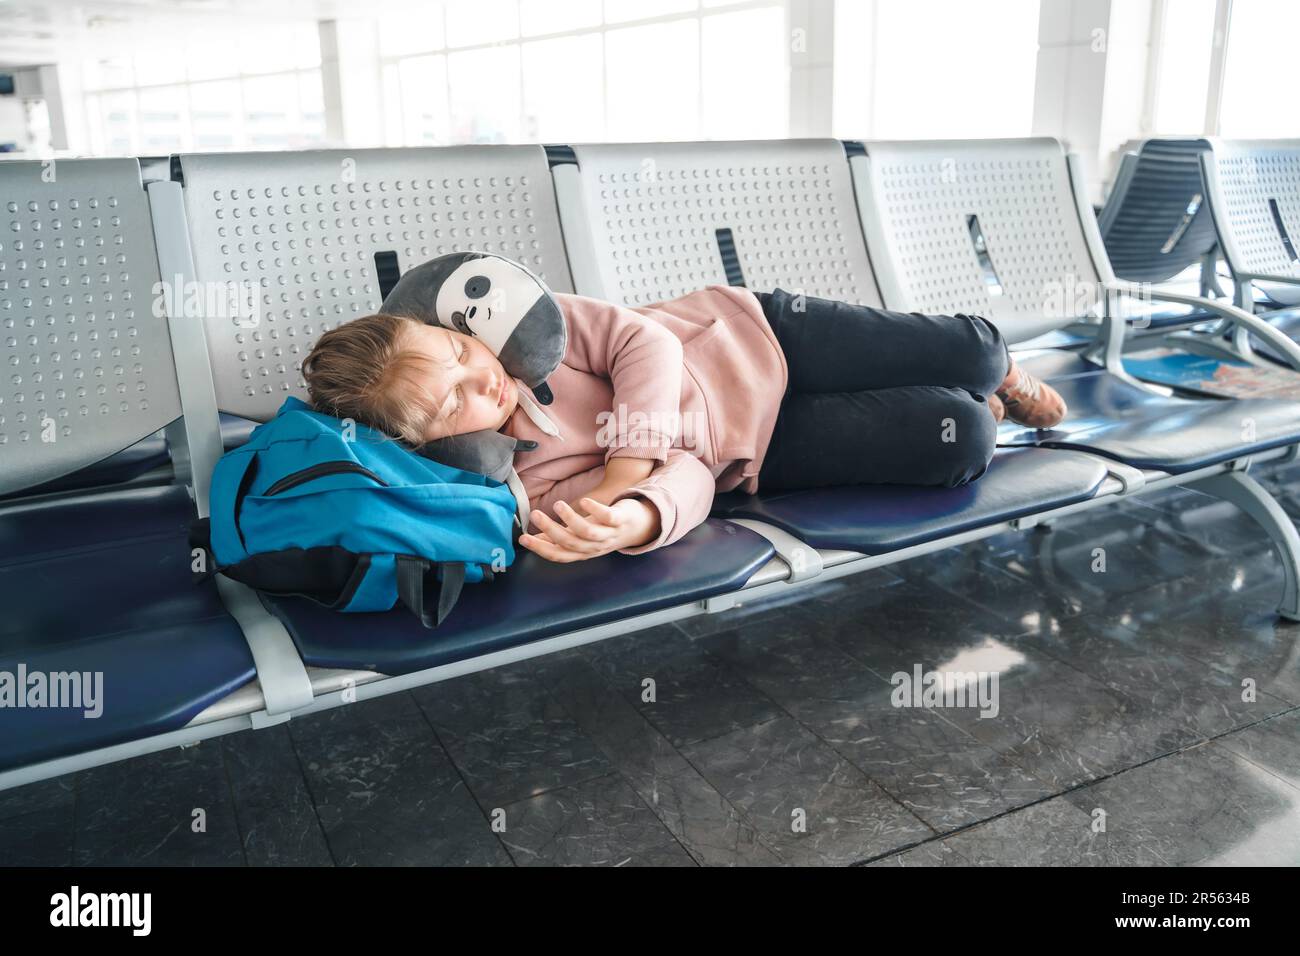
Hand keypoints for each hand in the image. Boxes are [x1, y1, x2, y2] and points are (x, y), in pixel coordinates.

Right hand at [518, 497, 659, 561]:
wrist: (639, 525)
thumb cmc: (604, 530)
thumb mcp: (582, 537)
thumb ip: (560, 538)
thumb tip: (535, 539)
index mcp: (583, 552)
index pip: (559, 555)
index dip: (540, 549)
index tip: (522, 539)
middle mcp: (595, 547)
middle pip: (570, 543)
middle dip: (551, 530)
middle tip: (535, 515)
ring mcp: (609, 534)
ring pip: (587, 533)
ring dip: (571, 520)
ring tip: (557, 505)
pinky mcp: (620, 520)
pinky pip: (608, 517)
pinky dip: (596, 510)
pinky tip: (583, 501)